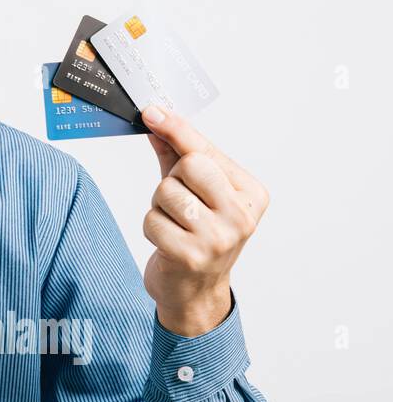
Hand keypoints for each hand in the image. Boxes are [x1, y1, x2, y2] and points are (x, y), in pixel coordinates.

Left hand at [139, 104, 269, 336]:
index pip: (205, 151)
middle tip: (179, 203)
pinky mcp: (192, 256)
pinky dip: (151, 227)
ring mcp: (220, 238)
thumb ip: (178, 155)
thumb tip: (156, 120)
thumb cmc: (195, 233)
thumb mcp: (193, 191)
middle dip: (171, 180)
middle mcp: (242, 215)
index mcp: (251, 194)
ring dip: (158, 207)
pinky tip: (167, 242)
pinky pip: (152, 220)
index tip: (152, 111)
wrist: (194, 290)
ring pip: (166, 192)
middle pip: (188, 166)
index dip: (176, 129)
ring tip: (174, 225)